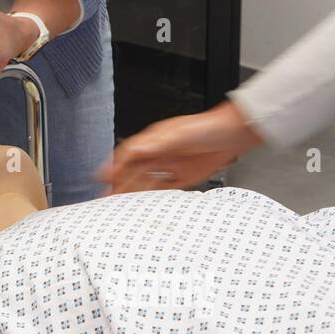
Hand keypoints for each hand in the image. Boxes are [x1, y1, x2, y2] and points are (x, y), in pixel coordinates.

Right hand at [96, 100, 264, 194]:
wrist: (235, 133)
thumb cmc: (208, 127)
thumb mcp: (180, 134)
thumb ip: (157, 143)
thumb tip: (136, 149)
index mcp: (155, 141)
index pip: (128, 155)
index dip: (112, 165)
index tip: (99, 176)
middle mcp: (160, 153)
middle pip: (135, 171)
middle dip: (119, 183)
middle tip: (106, 197)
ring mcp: (172, 165)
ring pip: (147, 181)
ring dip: (134, 192)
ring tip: (121, 205)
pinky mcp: (186, 176)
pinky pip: (166, 188)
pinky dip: (155, 197)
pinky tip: (148, 205)